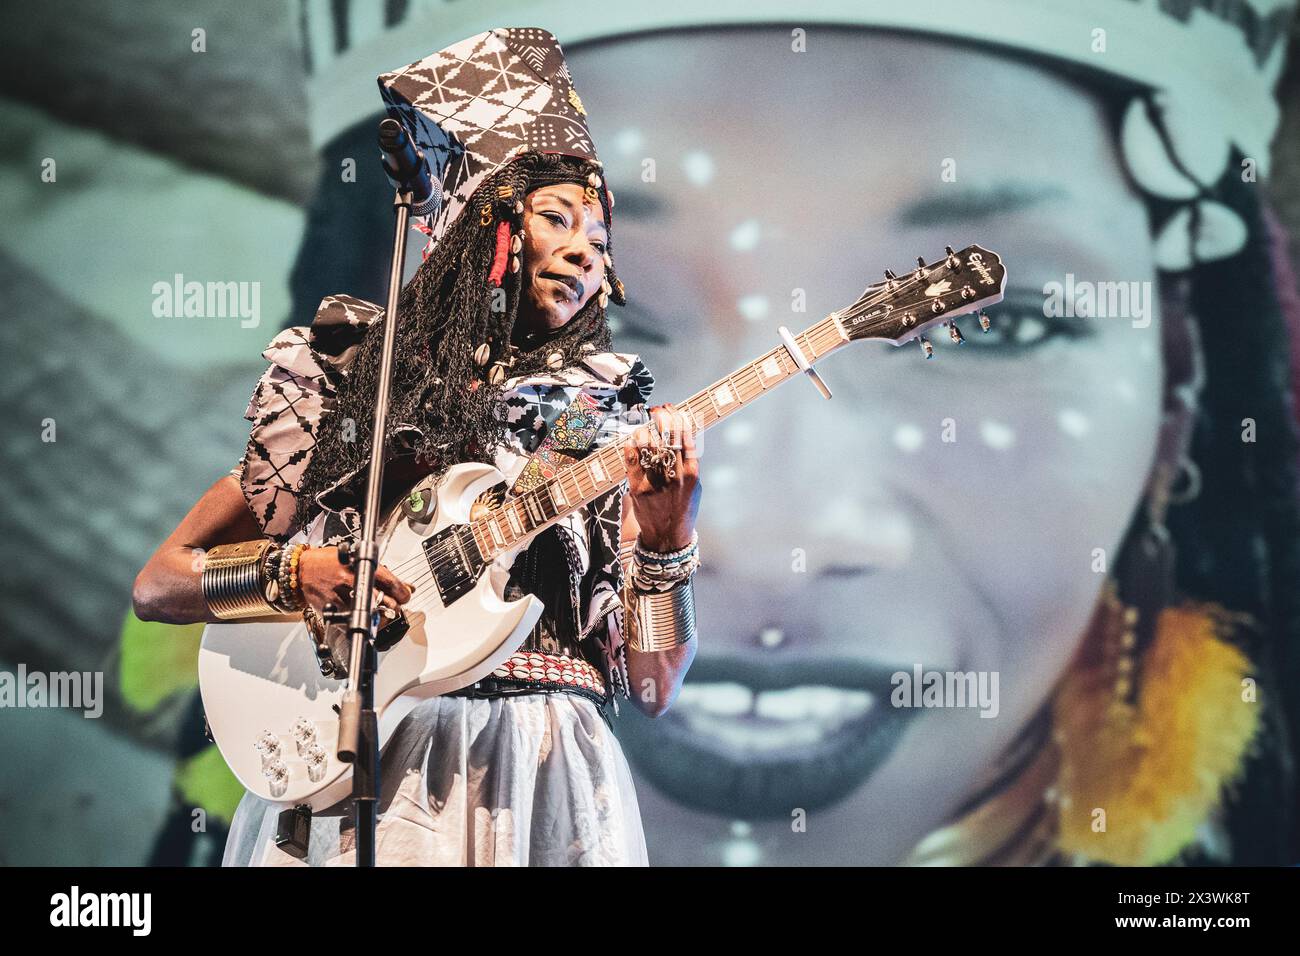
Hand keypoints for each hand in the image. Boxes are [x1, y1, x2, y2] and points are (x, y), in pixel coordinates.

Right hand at [296, 546, 415, 619]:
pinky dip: (362, 620)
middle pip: (386, 602)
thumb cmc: (328, 563)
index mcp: (360, 567)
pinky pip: (355, 621)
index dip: (403, 592)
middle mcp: (351, 582)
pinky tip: (362, 614)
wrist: (302, 571)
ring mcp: (342, 597)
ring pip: (372, 615)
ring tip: (377, 609)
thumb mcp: (356, 559)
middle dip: (394, 605)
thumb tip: (404, 585)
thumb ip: (380, 573)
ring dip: (379, 614)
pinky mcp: (334, 611)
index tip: (405, 595)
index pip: (391, 583)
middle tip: (393, 603)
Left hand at [622, 403, 700, 551]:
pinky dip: (632, 446)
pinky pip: (632, 460)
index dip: (677, 417)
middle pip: (667, 436)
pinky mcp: (638, 490)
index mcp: (692, 473)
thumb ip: (690, 462)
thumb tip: (684, 434)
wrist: (668, 537)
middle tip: (657, 410)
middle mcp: (675, 476)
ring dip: (645, 429)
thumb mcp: (695, 485)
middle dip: (661, 417)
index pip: (686, 436)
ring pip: (648, 445)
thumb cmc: (683, 508)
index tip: (672, 409)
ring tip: (644, 426)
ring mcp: (656, 483)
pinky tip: (633, 441)